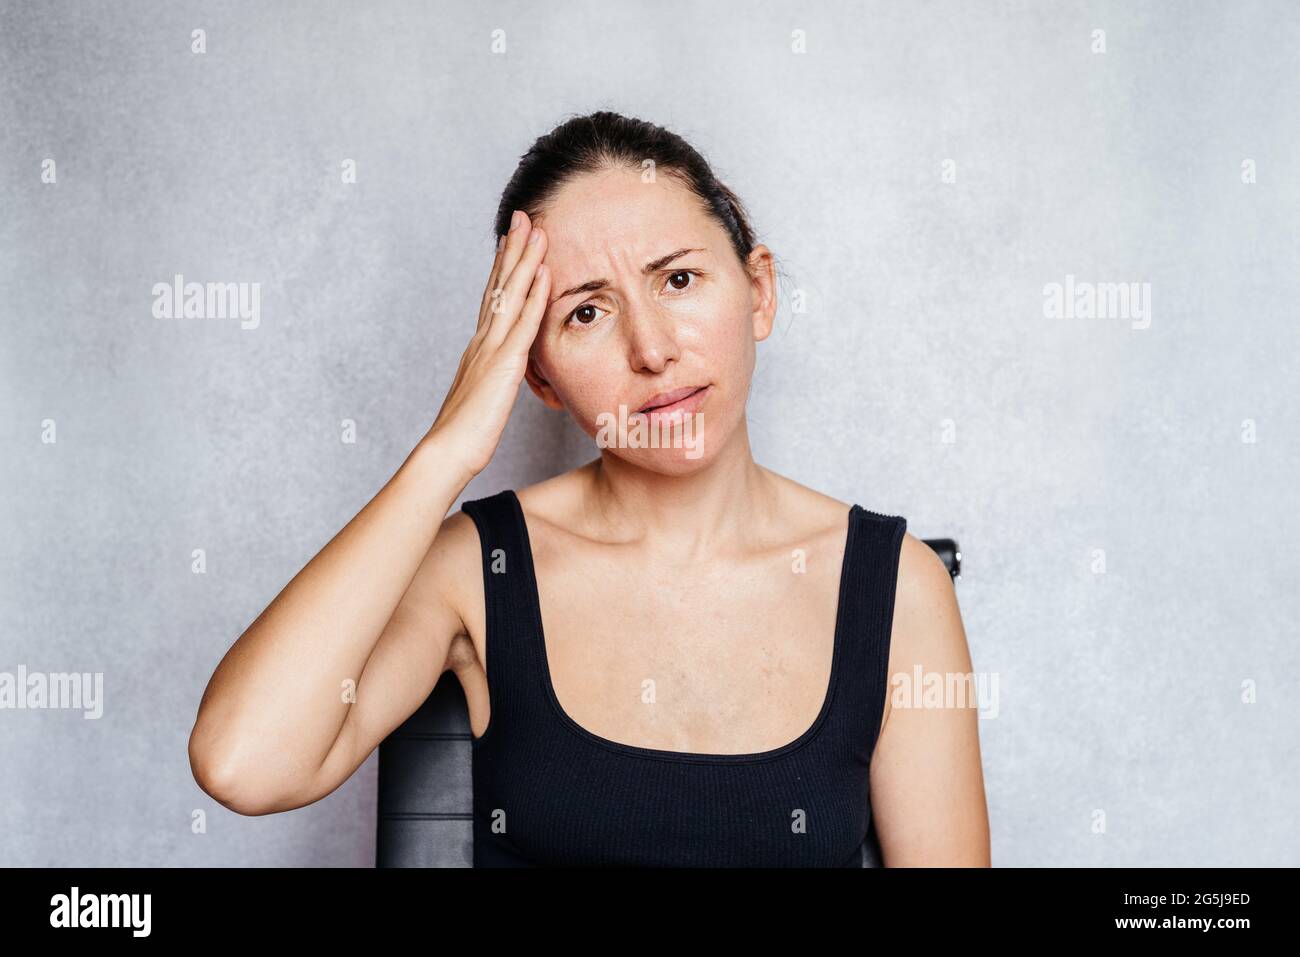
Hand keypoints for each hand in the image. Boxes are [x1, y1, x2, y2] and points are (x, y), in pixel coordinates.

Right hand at [427, 209, 550, 477]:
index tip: (510, 240)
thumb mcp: (482, 399)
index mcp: (478, 349)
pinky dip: (533, 295)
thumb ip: (491, 380)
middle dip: (512, 249)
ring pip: (511, 295)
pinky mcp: (504, 364)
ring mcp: (491, 349)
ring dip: (525, 260)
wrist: (448, 451)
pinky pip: (522, 323)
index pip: (493, 299)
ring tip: (537, 229)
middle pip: (499, 286)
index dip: (502, 268)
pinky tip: (543, 271)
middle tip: (523, 217)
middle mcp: (482, 341)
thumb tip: (500, 376)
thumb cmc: (464, 435)